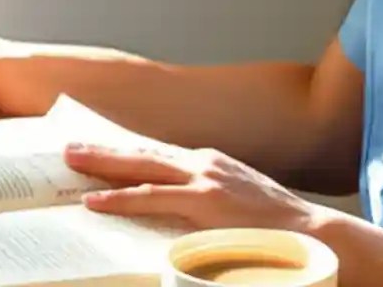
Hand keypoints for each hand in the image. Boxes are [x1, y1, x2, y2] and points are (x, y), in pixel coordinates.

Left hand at [64, 142, 321, 231]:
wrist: (314, 234)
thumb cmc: (277, 228)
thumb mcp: (237, 205)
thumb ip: (206, 203)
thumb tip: (177, 213)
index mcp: (211, 164)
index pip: (158, 154)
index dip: (125, 151)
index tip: (97, 148)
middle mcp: (205, 163)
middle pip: (143, 153)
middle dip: (104, 150)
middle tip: (68, 147)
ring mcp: (205, 179)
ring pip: (142, 168)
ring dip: (103, 164)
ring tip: (71, 162)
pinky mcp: (205, 201)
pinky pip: (152, 197)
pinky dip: (121, 197)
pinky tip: (96, 200)